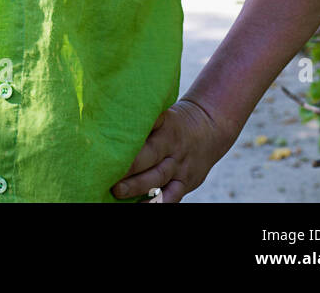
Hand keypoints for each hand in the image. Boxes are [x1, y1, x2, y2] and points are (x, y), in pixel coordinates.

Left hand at [109, 98, 233, 203]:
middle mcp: (173, 148)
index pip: (147, 132)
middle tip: (109, 172)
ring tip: (118, 191)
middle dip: (129, 167)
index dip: (128, 141)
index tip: (109, 147)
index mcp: (167, 127)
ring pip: (158, 178)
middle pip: (150, 157)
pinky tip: (141, 206)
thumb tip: (113, 119)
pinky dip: (157, 203)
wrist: (210, 128)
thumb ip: (145, 121)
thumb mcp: (164, 114)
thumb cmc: (176, 121)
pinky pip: (171, 197)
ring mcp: (180, 167)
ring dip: (137, 187)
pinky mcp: (185, 183)